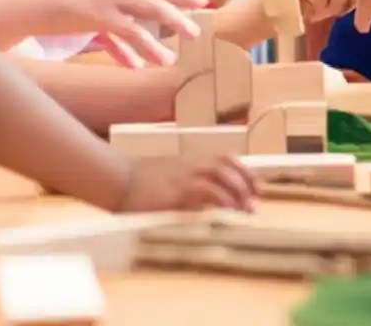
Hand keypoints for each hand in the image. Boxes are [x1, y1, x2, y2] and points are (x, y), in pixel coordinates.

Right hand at [35, 0, 207, 67]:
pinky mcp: (102, 15)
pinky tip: (154, 62)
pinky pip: (134, 34)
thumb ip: (113, 8)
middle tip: (205, 10)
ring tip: (192, 38)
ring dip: (176, 24)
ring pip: (156, 10)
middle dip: (186, 0)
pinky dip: (146, 49)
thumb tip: (127, 37)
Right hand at [116, 155, 258, 212]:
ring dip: (238, 191)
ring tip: (246, 208)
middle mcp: (190, 164)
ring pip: (221, 175)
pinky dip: (222, 200)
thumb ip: (182, 180)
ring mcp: (184, 176)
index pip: (225, 159)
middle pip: (227, 165)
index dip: (244, 171)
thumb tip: (197, 200)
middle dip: (247, 181)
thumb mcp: (164, 175)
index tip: (256, 186)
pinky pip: (207, 191)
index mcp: (189, 160)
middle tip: (256, 201)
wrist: (114, 177)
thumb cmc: (135, 181)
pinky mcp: (177, 191)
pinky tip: (228, 211)